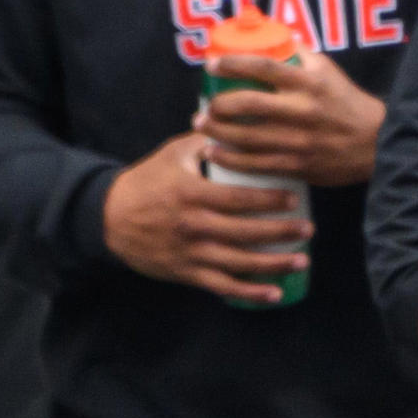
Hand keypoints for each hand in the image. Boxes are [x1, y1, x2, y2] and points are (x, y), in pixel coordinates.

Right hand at [102, 129, 312, 298]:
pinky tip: (274, 293)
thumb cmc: (145, 182)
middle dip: (281, 232)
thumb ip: (203, 141)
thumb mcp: (170, 154)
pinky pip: (223, 286)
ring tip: (302, 261)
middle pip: (246, 232)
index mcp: (193, 194)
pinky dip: (250, 292)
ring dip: (274, 264)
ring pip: (240, 262)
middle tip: (309, 229)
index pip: (240, 198)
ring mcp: (191, 253)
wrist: (109, 218)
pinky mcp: (187, 273)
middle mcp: (195, 226)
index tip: (296, 198)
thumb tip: (235, 124)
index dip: (270, 200)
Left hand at [197, 39, 384, 185]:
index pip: (263, 66)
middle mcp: (300, 110)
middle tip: (204, 102)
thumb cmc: (346, 103)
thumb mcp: (327, 71)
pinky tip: (213, 153)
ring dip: (217, 131)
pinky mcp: (295, 164)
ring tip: (200, 125)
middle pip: (248, 104)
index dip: (233, 64)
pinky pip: (255, 163)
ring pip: (246, 137)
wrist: (374, 143)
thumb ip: (300, 55)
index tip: (211, 64)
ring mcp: (297, 140)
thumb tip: (275, 36)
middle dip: (219, 103)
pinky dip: (229, 159)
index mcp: (307, 82)